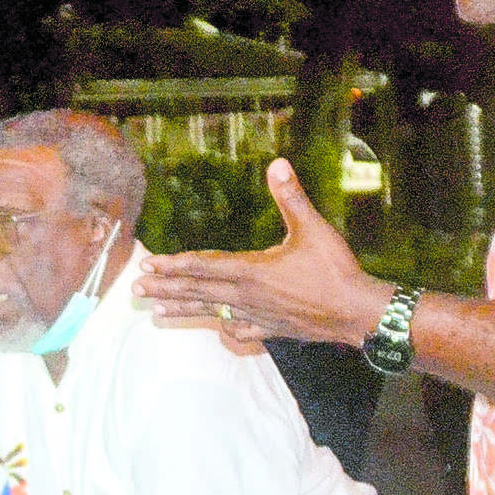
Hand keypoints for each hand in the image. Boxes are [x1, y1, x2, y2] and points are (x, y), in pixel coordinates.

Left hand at [133, 159, 389, 346]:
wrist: (357, 315)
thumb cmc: (336, 271)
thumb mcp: (314, 229)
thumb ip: (291, 198)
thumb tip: (278, 164)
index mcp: (252, 271)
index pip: (204, 266)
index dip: (175, 264)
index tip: (150, 263)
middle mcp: (247, 296)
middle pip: (198, 291)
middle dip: (166, 287)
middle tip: (136, 289)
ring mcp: (257, 315)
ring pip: (211, 312)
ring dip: (181, 309)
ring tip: (154, 311)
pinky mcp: (270, 329)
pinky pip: (238, 330)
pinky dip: (221, 329)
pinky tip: (212, 329)